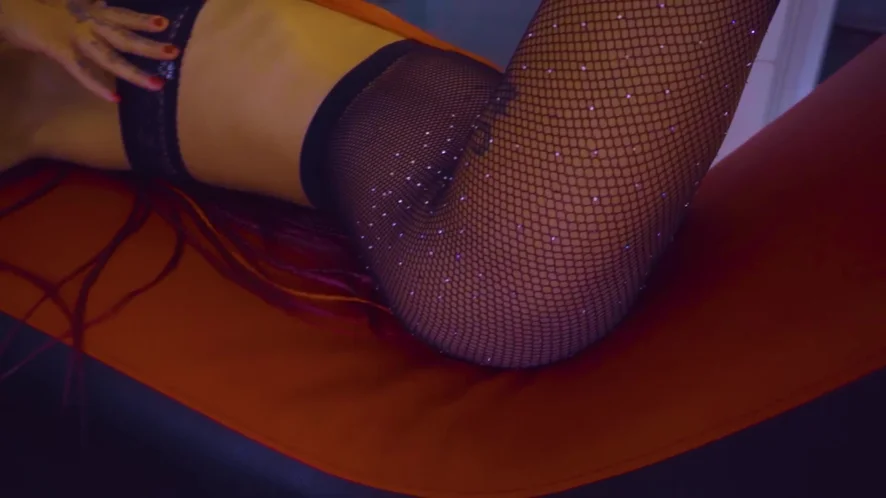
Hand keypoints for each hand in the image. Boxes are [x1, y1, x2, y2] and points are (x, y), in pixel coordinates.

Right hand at [2, 0, 180, 101]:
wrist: (5, 4)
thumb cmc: (35, 4)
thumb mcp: (68, 4)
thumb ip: (86, 5)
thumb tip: (100, 3)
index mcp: (90, 10)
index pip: (123, 15)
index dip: (143, 20)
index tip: (165, 23)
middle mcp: (86, 21)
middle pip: (124, 36)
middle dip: (150, 46)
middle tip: (175, 53)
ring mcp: (73, 34)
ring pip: (110, 56)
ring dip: (134, 71)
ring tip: (157, 84)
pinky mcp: (57, 46)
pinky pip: (80, 69)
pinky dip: (97, 84)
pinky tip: (114, 99)